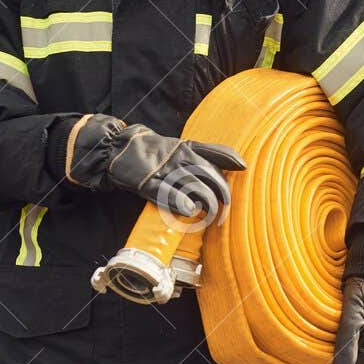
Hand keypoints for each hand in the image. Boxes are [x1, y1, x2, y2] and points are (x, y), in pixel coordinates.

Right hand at [106, 125, 245, 221]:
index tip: (243, 170)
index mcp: (187, 148)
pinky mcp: (150, 184)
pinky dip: (183, 204)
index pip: (215, 155)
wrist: (121, 149)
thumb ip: (208, 153)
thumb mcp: (182, 148)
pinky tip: (191, 211)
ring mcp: (165, 170)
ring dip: (206, 203)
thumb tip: (240, 163)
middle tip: (225, 208)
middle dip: (221, 193)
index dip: (231, 162)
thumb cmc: (157, 153)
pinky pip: (170, 195)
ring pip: (194, 186)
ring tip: (211, 215)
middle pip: (208, 175)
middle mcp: (178, 157)